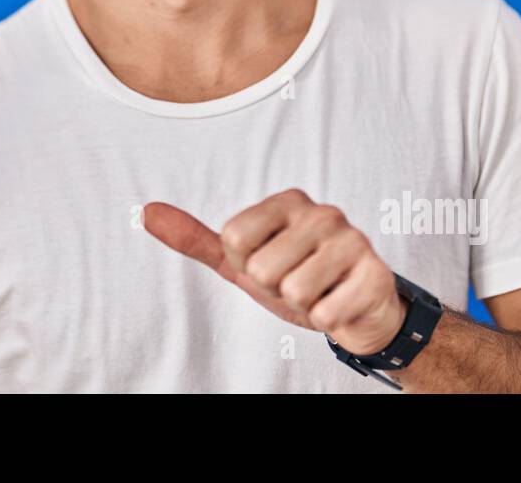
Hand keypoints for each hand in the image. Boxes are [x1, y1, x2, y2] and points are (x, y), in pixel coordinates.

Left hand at [143, 188, 407, 354]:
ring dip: (303, 304)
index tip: (267, 263)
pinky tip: (339, 303)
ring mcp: (352, 240)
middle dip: (274, 288)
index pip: (234, 238)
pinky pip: (326, 312)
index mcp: (288, 201)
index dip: (245, 265)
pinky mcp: (374, 273)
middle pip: (262, 267)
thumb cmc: (297, 277)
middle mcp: (321, 212)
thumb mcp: (241, 261)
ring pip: (294, 291)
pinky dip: (328, 319)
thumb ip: (195, 238)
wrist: (357, 308)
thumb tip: (146, 212)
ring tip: (318, 292)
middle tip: (295, 282)